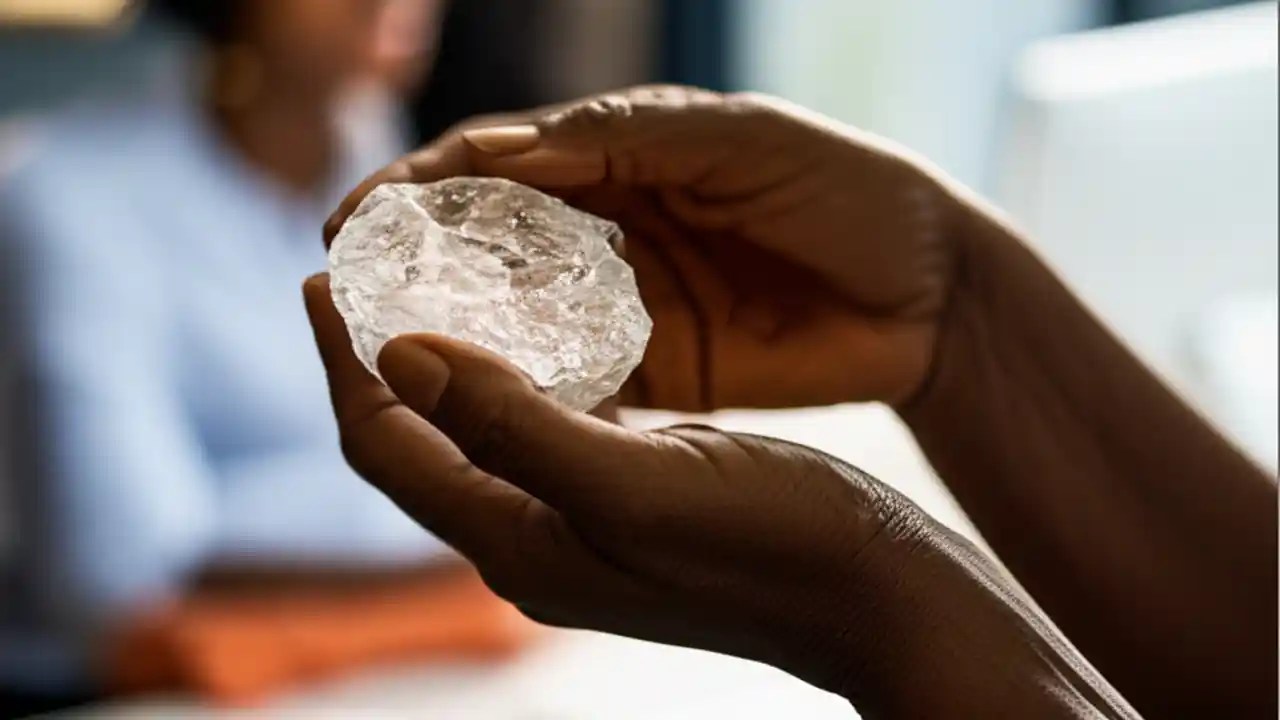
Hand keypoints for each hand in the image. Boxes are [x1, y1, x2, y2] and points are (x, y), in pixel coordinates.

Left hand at [301, 275, 1136, 717]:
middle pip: (418, 438)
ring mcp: (581, 521)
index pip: (384, 444)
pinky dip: (521, 369)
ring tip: (437, 276)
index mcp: (516, 542)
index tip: (322, 276)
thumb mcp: (635, 485)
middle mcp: (534, 536)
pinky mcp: (629, 497)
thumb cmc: (776, 546)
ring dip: (447, 355)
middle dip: (378, 355)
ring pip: (479, 427)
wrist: (881, 596)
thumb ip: (511, 425)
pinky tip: (539, 321)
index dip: (340, 361)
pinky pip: (544, 425)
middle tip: (366, 269)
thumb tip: (400, 353)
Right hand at [324, 86, 959, 410]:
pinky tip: (478, 402)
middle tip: (343, 295)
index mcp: (625, 156)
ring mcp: (630, 302)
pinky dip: (527, 386)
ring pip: (520, 314)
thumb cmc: (850, 192)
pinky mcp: (658, 370)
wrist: (936, 293)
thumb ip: (629, 139)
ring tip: (386, 355)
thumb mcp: (741, 142)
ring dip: (455, 329)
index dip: (422, 187)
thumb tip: (502, 148)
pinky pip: (575, 377)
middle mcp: (612, 228)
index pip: (500, 165)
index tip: (355, 221)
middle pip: (489, 242)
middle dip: (414, 263)